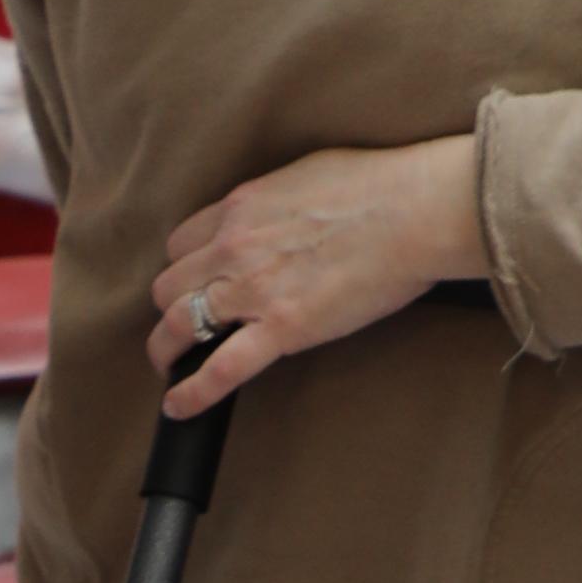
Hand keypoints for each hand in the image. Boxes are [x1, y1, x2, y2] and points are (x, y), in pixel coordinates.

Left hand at [147, 135, 483, 411]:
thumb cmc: (378, 187)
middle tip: (185, 325)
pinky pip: (219, 370)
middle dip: (172, 307)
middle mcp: (233, 247)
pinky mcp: (281, 330)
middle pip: (169, 286)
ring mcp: (253, 291)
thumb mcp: (305, 174)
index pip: (182, 243)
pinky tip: (177, 407)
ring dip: (166, 348)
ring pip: (178, 325)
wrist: (415, 211)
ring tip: (168, 365)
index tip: (196, 283)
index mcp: (240, 208)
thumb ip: (275, 202)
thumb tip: (276, 216)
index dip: (185, 268)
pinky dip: (191, 394)